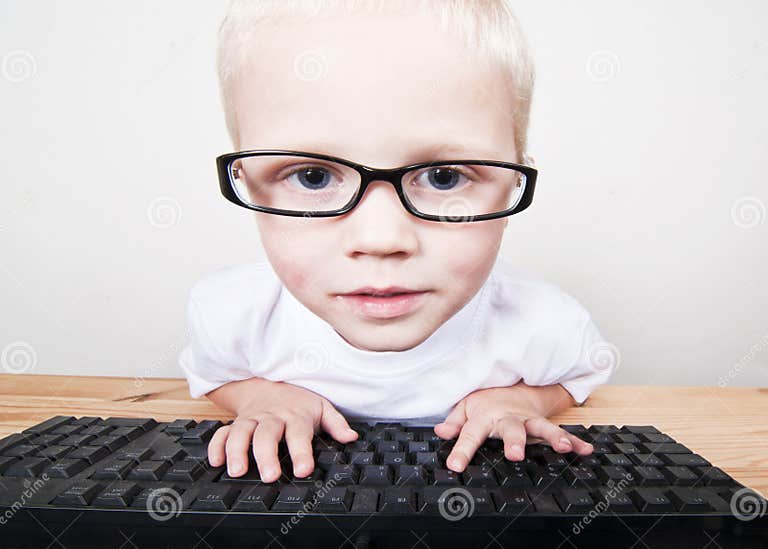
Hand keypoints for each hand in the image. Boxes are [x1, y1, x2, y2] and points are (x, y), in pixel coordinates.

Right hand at [207, 380, 357, 481]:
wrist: (270, 382)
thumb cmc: (298, 402)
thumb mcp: (322, 407)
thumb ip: (336, 424)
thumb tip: (351, 438)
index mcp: (296, 416)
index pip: (299, 434)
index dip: (301, 453)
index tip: (303, 470)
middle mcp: (272, 418)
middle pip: (267, 435)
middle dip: (266, 455)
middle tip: (269, 476)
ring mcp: (252, 420)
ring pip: (241, 432)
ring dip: (237, 451)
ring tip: (237, 471)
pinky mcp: (237, 423)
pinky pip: (223, 432)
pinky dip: (217, 446)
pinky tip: (216, 462)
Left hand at [434, 386, 593, 471]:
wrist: (513, 386)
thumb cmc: (487, 401)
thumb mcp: (465, 407)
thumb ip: (454, 422)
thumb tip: (440, 432)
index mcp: (485, 417)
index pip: (470, 435)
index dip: (462, 451)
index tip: (455, 466)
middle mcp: (508, 420)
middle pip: (511, 430)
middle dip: (514, 442)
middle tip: (515, 455)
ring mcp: (528, 422)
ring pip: (541, 429)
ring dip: (552, 437)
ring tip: (562, 448)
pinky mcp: (543, 426)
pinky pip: (561, 432)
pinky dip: (575, 441)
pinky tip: (586, 450)